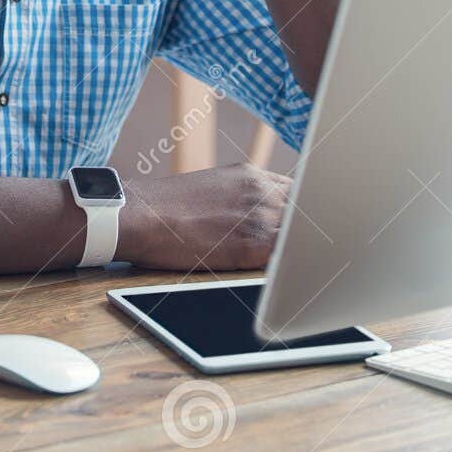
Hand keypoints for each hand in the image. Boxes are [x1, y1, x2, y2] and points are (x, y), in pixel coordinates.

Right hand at [120, 162, 291, 270]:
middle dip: (308, 233)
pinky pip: (289, 257)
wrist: (140, 216)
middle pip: (307, 213)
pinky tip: (288, 277)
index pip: (298, 192)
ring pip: (302, 235)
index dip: (304, 214)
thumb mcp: (211, 188)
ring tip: (301, 268)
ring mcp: (260, 215)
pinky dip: (292, 267)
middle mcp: (261, 190)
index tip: (306, 229)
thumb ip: (242, 197)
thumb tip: (256, 218)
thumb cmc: (164, 208)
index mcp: (251, 175)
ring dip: (302, 250)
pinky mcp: (253, 244)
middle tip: (311, 252)